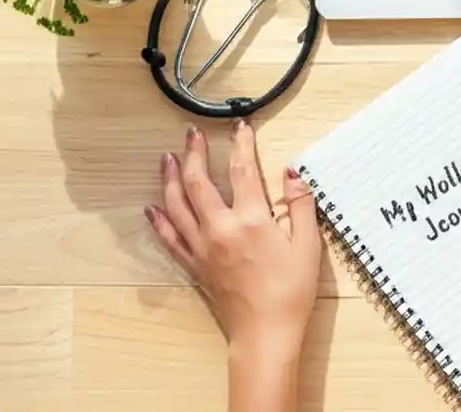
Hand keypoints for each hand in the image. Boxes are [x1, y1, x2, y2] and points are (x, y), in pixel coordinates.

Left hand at [145, 120, 320, 354]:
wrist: (266, 333)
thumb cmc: (291, 291)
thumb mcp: (308, 246)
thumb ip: (300, 205)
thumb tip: (293, 171)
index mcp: (252, 220)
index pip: (243, 171)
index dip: (241, 145)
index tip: (240, 127)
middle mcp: (221, 229)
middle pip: (200, 182)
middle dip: (194, 153)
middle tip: (191, 134)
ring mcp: (203, 248)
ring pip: (178, 206)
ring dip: (171, 179)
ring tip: (168, 159)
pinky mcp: (195, 266)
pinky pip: (171, 238)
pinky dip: (159, 220)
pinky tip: (152, 207)